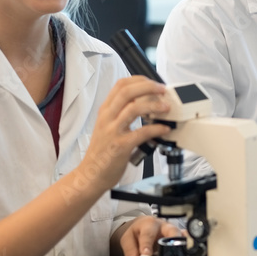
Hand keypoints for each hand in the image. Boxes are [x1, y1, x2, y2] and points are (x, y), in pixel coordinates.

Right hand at [78, 76, 172, 191]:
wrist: (90, 175)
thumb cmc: (102, 152)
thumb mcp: (106, 126)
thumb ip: (121, 113)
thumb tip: (145, 102)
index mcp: (105, 111)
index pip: (120, 85)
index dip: (139, 80)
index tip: (153, 82)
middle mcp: (107, 118)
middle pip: (127, 92)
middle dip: (148, 87)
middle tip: (162, 90)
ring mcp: (113, 131)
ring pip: (134, 108)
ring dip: (154, 105)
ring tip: (166, 108)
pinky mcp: (121, 146)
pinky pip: (142, 133)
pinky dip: (156, 129)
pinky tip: (164, 129)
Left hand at [118, 216, 184, 255]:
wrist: (143, 226)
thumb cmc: (138, 231)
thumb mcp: (128, 238)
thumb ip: (130, 248)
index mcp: (150, 224)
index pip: (149, 234)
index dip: (147, 244)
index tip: (145, 253)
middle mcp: (164, 226)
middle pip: (171, 231)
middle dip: (171, 240)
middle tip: (168, 252)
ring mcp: (173, 231)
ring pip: (181, 235)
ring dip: (182, 244)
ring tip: (182, 253)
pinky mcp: (178, 237)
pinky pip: (186, 239)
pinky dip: (188, 244)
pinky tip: (188, 250)